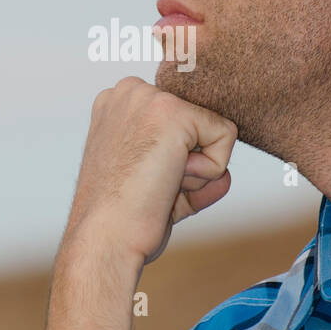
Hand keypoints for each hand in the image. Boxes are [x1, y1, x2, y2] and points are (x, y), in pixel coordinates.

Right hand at [61, 77, 236, 266]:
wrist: (105, 237)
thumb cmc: (121, 220)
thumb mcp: (155, 186)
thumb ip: (189, 174)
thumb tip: (225, 177)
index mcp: (117, 105)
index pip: (180, 122)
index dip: (174, 162)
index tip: (141, 182)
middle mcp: (130, 92)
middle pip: (198, 125)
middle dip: (187, 165)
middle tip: (150, 187)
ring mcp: (151, 98)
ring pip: (212, 130)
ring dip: (196, 171)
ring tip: (157, 185)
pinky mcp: (174, 111)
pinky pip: (225, 136)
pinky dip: (208, 171)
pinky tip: (168, 180)